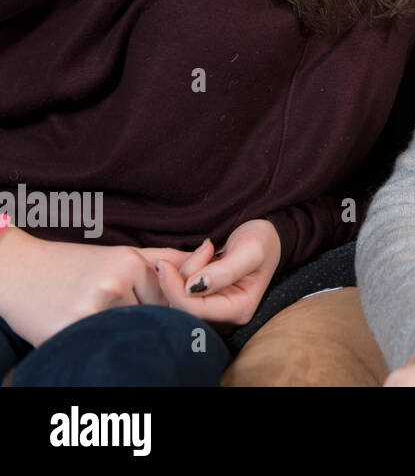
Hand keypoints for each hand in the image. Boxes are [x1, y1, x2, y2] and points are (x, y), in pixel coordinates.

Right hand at [0, 227, 184, 346]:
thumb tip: (212, 252)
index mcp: (130, 264)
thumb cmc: (72, 264)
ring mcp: (92, 307)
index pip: (172, 300)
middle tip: (135, 326)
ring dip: (127, 338)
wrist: (15, 270)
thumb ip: (169, 258)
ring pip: (130, 334)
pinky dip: (103, 345)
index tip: (164, 319)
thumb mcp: (122, 254)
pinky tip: (93, 338)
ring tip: (111, 328)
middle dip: (150, 327)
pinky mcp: (69, 328)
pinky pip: (103, 345)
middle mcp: (115, 284)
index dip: (171, 313)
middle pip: (153, 318)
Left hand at [154, 219, 280, 332]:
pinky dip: (179, 273)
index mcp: (239, 311)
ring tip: (207, 249)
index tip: (164, 263)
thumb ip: (225, 271)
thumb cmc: (262, 242)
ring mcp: (210, 310)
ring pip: (176, 299)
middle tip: (205, 248)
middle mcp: (223, 317)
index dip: (175, 289)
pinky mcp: (200, 301)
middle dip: (182, 276)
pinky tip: (198, 257)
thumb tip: (192, 287)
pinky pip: (176, 292)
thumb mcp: (250, 251)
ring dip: (182, 271)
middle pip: (182, 307)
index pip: (195, 310)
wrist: (263, 236)